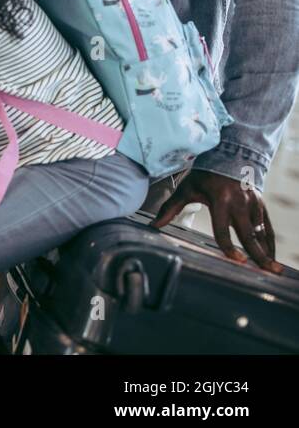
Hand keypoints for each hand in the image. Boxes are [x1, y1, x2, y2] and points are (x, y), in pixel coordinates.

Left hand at [152, 169, 281, 271]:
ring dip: (267, 251)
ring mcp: (253, 204)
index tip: (237, 260)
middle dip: (258, 255)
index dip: (229, 246)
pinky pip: (268, 227)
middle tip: (267, 271)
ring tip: (273, 269)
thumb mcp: (186, 189)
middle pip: (248, 234)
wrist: (228, 156)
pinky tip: (271, 256)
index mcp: (220, 200)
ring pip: (261, 233)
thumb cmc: (204, 175)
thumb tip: (153, 224)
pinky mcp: (261, 205)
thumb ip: (170, 208)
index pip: (223, 229)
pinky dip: (270, 242)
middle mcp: (240, 203)